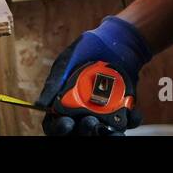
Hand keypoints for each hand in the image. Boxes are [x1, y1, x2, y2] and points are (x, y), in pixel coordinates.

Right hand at [34, 15, 151, 135]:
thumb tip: (40, 104)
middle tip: (90, 122)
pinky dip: (130, 121)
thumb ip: (54, 81)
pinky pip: (126, 122)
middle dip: (84, 131)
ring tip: (111, 128)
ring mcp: (103, 112)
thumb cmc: (87, 48)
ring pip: (103, 132)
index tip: (67, 123)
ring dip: (106, 133)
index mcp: (65, 103)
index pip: (56, 125)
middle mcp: (83, 111)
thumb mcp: (67, 60)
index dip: (59, 129)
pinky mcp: (122, 109)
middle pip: (80, 132)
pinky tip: (132, 113)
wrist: (117, 38)